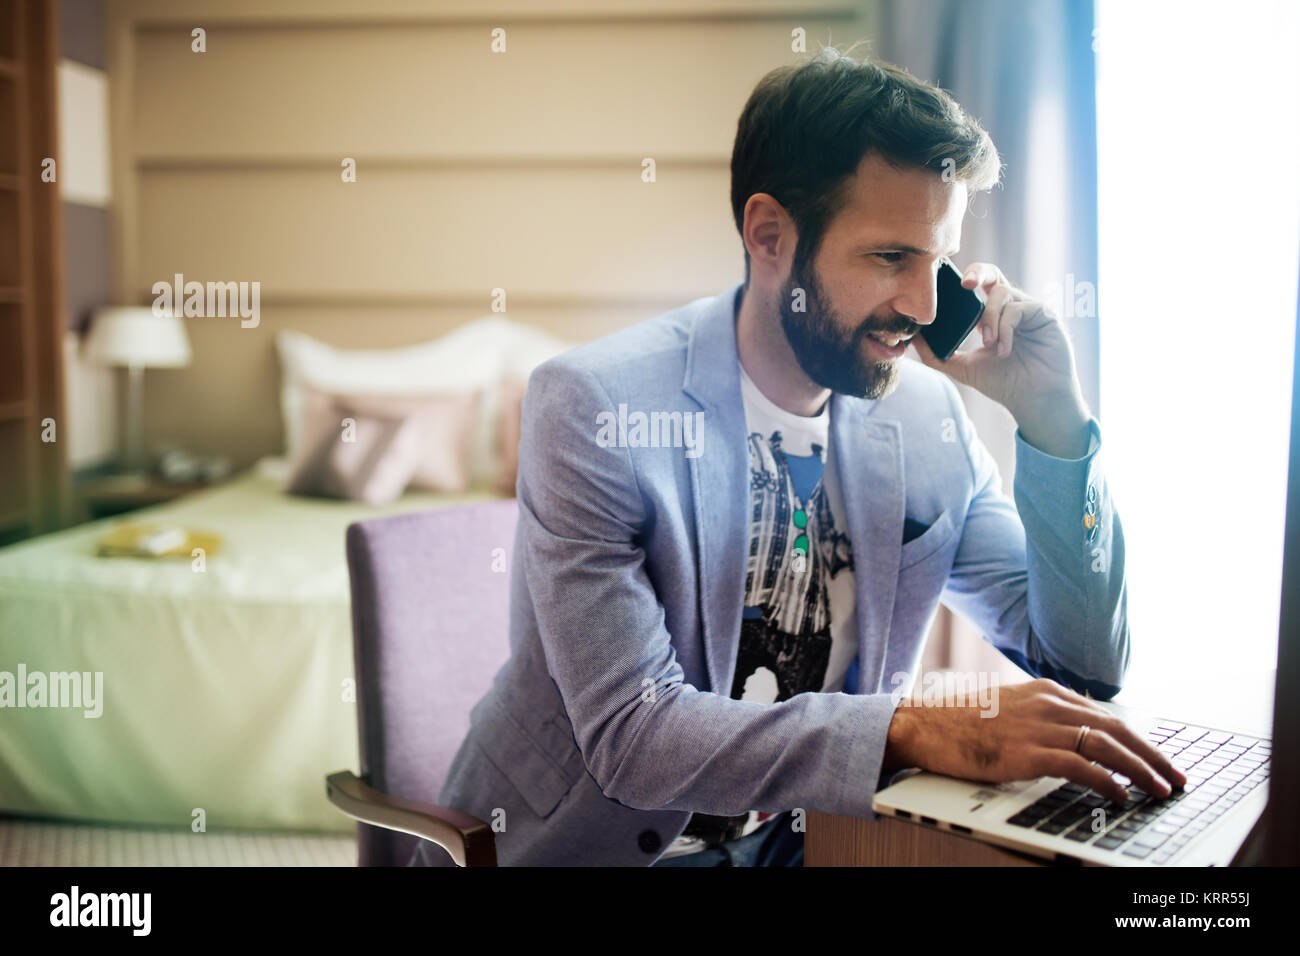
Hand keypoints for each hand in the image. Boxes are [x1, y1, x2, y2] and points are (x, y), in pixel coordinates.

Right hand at [884, 678, 1186, 802]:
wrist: (922, 726)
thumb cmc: (959, 722)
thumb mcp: (1007, 709)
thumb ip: (1040, 716)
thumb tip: (1071, 735)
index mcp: (1044, 692)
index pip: (1105, 714)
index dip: (1138, 738)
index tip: (1158, 757)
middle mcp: (1047, 704)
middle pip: (1116, 728)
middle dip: (1152, 754)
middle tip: (1176, 776)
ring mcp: (1037, 727)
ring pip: (1105, 746)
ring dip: (1140, 770)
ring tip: (1161, 789)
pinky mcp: (1026, 752)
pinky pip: (1079, 766)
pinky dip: (1107, 781)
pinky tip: (1121, 794)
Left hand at [911, 262, 1086, 428]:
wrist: (1034, 400)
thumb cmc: (1004, 383)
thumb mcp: (963, 368)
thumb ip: (937, 355)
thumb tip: (912, 340)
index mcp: (992, 314)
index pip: (977, 286)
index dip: (963, 279)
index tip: (945, 285)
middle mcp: (1011, 306)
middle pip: (993, 273)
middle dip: (977, 272)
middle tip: (964, 284)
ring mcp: (1028, 308)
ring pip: (1002, 293)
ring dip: (989, 319)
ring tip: (989, 345)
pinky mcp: (1044, 314)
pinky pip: (1017, 309)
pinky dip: (1005, 329)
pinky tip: (1004, 350)